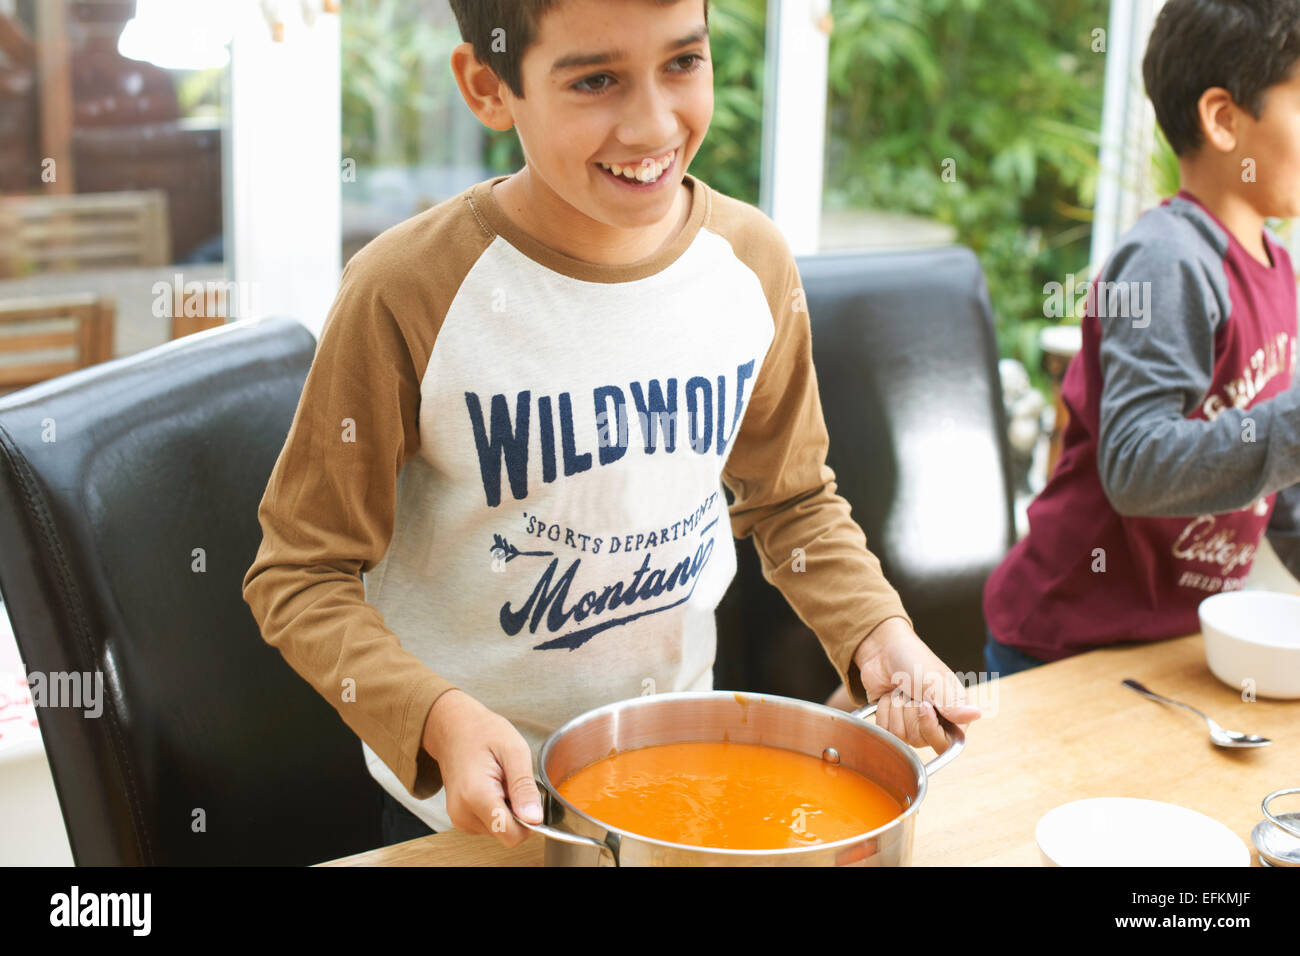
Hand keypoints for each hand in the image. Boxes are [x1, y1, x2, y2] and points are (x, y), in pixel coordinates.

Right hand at [421, 689, 543, 847]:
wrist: (453, 728)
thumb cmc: (482, 732)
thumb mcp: (514, 750)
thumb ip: (524, 787)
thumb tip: (535, 818)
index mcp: (476, 796)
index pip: (511, 835)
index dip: (529, 820)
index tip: (528, 795)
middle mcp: (463, 814)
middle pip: (507, 834)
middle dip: (519, 812)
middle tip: (511, 781)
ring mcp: (460, 819)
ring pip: (501, 831)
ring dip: (508, 810)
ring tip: (500, 781)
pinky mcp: (461, 819)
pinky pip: (491, 825)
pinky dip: (498, 809)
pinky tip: (492, 787)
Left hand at [852, 617, 981, 753]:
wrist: (882, 649)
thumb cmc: (913, 659)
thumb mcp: (933, 681)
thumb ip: (951, 703)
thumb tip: (976, 714)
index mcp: (954, 713)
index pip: (946, 743)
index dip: (930, 728)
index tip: (923, 705)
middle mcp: (935, 722)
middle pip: (919, 740)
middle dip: (909, 712)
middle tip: (911, 691)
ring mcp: (912, 723)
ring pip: (900, 736)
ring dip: (896, 709)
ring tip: (900, 690)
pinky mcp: (892, 721)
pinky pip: (885, 730)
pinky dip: (883, 710)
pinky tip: (888, 696)